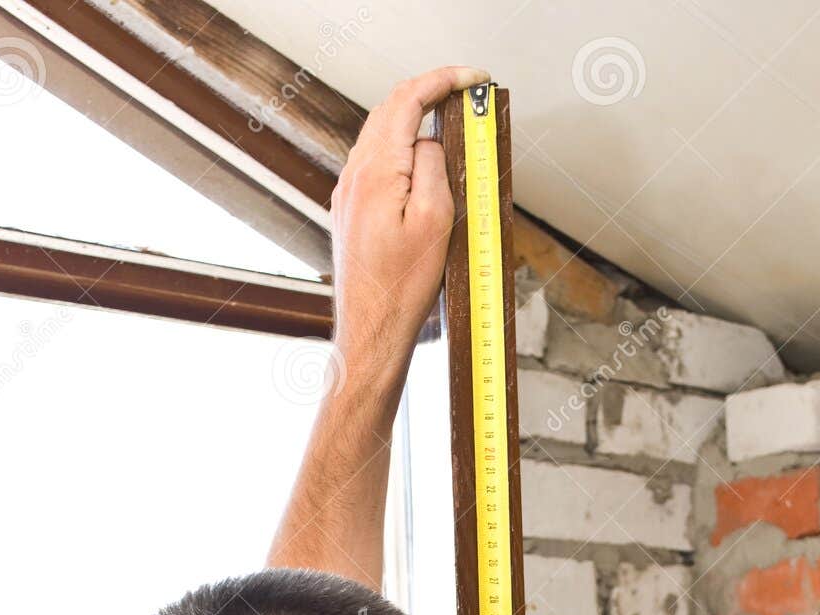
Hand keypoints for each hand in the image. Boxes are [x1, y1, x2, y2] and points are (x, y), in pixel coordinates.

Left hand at [329, 65, 487, 398]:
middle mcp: (354, 176)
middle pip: (389, 109)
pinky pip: (375, 162)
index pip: (408, 99)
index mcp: (376, 171)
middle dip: (428, 93)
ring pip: (380, 134)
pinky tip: (421, 163)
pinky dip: (400, 148)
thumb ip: (433, 166)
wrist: (372, 331)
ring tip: (448, 125)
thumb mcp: (435, 220)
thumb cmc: (402, 289)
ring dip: (414, 120)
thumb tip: (429, 142)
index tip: (471, 78)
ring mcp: (347, 193)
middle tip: (463, 94)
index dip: (442, 80)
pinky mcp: (349, 211)